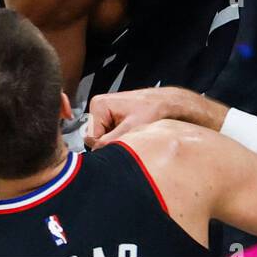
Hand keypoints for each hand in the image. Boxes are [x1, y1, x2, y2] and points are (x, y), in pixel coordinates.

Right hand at [86, 86, 207, 148]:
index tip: (122, 140)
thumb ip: (110, 141)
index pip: (90, 137)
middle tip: (128, 137)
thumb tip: (96, 153)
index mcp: (98, 105)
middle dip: (110, 142)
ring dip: (116, 141)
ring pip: (102, 139)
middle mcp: (98, 107)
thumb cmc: (152, 110)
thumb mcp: (131, 129)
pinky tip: (130, 132)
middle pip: (95, 138)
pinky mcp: (111, 118)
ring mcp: (104, 113)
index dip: (105, 144)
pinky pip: (109, 136)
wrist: (166, 103)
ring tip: (131, 134)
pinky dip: (119, 138)